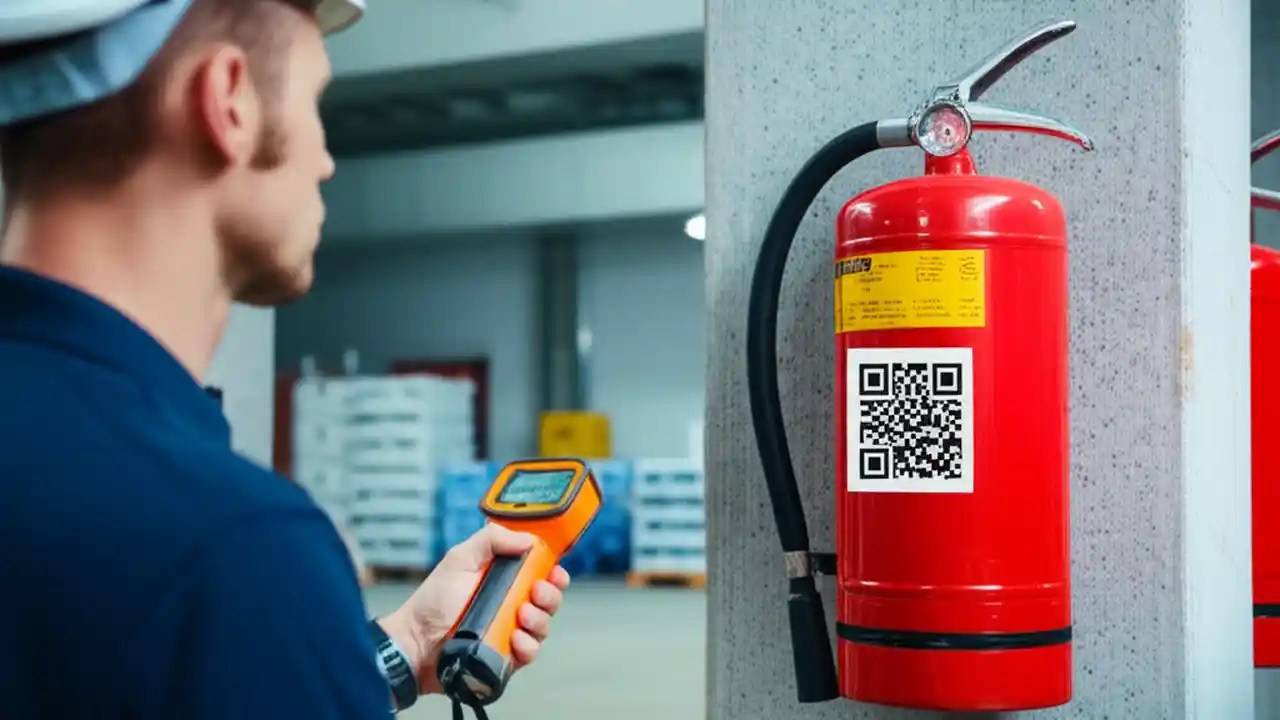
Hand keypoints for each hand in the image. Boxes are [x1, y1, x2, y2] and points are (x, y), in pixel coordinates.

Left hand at [377, 524, 570, 695]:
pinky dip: (527, 645)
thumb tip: (529, 539)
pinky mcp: (506, 656)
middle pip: (549, 600)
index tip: (554, 572)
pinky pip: (530, 652)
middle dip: (550, 595)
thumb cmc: (433, 601)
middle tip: (535, 592)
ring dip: (538, 620)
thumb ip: (492, 540)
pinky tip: (513, 638)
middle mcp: (512, 605)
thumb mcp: (460, 559)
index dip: (554, 572)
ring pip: (543, 626)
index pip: (542, 573)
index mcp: (505, 579)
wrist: (415, 642)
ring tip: (520, 616)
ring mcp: (510, 632)